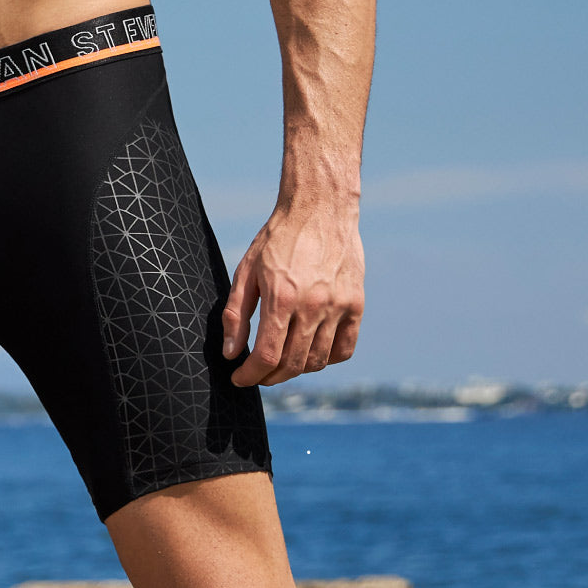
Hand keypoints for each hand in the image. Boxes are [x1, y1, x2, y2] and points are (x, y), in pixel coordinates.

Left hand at [223, 205, 363, 386]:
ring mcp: (338, 307)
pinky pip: (344, 350)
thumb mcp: (247, 269)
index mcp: (281, 297)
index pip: (266, 355)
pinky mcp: (356, 305)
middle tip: (258, 374)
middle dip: (270, 377)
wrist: (320, 209)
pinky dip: (327, 360)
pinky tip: (311, 352)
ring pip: (318, 361)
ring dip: (297, 370)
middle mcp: (312, 306)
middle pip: (292, 364)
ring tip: (282, 362)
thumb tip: (230, 353)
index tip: (239, 379)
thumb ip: (236, 313)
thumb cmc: (277, 238)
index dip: (250, 375)